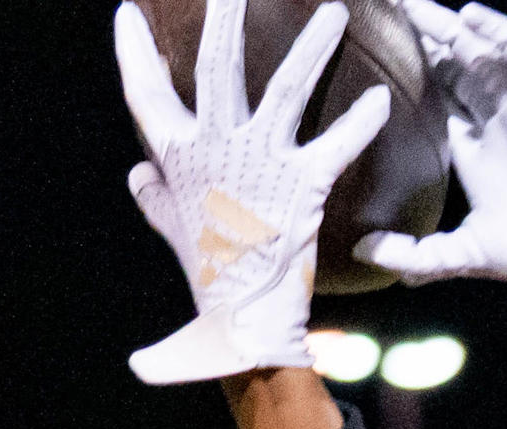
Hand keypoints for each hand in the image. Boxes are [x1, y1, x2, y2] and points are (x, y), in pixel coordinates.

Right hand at [114, 0, 392, 385]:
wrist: (247, 320)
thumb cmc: (211, 275)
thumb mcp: (172, 230)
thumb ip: (154, 198)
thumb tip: (136, 174)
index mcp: (178, 157)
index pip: (146, 94)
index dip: (134, 54)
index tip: (125, 15)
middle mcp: (216, 150)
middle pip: (216, 69)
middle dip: (223, 18)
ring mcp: (260, 164)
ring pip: (284, 89)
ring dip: (311, 47)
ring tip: (336, 9)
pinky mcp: (303, 185)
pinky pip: (336, 145)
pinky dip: (360, 124)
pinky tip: (382, 99)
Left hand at [355, 0, 506, 305]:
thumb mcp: (463, 253)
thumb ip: (415, 255)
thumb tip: (362, 252)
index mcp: (476, 152)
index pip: (441, 98)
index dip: (414, 71)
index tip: (381, 47)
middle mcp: (497, 124)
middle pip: (458, 67)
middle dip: (427, 38)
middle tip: (391, 7)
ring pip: (484, 56)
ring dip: (452, 28)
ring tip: (415, 6)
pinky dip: (501, 34)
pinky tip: (471, 15)